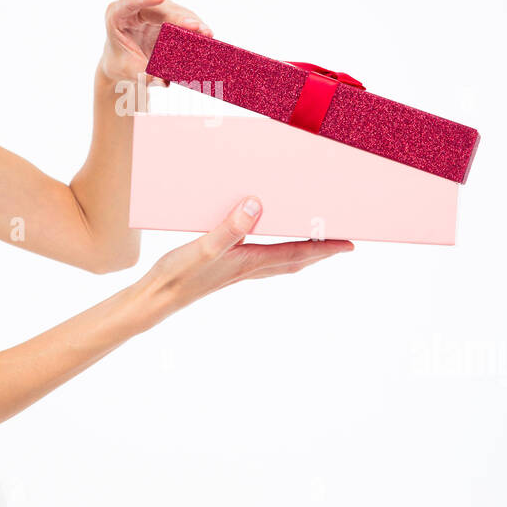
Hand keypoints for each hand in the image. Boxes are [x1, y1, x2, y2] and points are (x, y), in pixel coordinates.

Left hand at [99, 0, 212, 84]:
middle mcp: (135, 9)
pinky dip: (193, 27)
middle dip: (180, 17)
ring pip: (175, 11)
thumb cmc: (121, 64)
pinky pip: (182, 18)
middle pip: (160, 8)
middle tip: (197, 27)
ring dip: (192, 21)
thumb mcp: (128, 71)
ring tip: (206, 33)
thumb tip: (162, 80)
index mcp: (117, 16)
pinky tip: (205, 34)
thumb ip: (142, 74)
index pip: (131, 1)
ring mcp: (152, 11)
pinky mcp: (166, 17)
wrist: (123, 65)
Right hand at [136, 196, 354, 324]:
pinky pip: (260, 259)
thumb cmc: (178, 275)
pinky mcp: (223, 268)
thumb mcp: (204, 247)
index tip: (350, 245)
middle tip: (340, 245)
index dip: (325, 249)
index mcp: (251, 262)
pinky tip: (262, 244)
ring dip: (299, 253)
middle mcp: (249, 268)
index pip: (297, 252)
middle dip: (320, 253)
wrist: (156, 299)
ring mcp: (237, 270)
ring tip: (312, 243)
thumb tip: (256, 207)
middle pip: (295, 260)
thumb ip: (230, 228)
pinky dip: (274, 252)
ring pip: (279, 261)